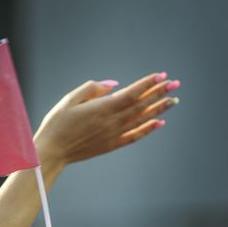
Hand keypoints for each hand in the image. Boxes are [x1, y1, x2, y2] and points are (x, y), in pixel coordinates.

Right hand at [34, 73, 179, 168]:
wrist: (52, 151)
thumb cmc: (56, 123)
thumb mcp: (69, 100)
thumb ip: (92, 89)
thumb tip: (114, 84)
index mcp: (101, 108)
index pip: (131, 93)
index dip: (148, 84)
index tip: (161, 76)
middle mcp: (112, 121)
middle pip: (141, 105)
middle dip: (159, 93)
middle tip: (175, 84)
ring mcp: (113, 134)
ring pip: (142, 119)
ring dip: (159, 109)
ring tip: (174, 100)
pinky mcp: (112, 145)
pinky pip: (135, 136)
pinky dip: (148, 129)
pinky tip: (159, 123)